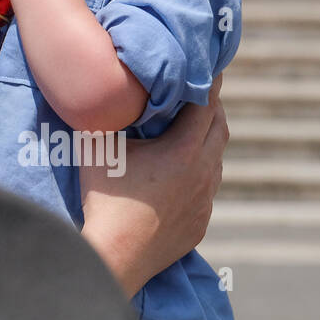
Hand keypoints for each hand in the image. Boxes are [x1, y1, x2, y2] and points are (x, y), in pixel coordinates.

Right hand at [78, 75, 227, 296]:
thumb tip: (99, 87)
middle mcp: (204, 173)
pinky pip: (207, 190)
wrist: (116, 256)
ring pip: (216, 161)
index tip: (209, 63)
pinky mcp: (200, 223)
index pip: (207, 103)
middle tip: (197, 92)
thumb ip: (105, 114)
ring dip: (206, 142)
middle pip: (220, 128)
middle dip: (212, 107)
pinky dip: (199, 173)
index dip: (209, 80)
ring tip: (187, 132)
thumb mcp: (99, 147)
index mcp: (185, 150)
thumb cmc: (106, 198)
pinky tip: (178, 174)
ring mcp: (205, 201)